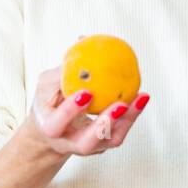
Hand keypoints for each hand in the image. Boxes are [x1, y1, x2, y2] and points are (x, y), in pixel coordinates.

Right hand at [29, 64, 148, 156]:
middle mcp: (69, 143)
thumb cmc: (49, 103)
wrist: (53, 132)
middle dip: (105, 124)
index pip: (58, 122)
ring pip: (110, 140)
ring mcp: (89, 147)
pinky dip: (132, 117)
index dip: (71, 110)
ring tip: (140, 98)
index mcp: (49, 128)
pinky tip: (141, 99)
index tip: (86, 93)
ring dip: (127, 120)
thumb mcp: (47, 84)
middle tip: (120, 104)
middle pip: (88, 142)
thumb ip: (63, 67)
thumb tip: (83, 39)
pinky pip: (121, 133)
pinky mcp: (104, 146)